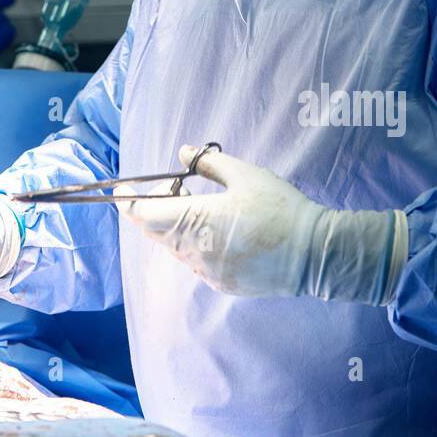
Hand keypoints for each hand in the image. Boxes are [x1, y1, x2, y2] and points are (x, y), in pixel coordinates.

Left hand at [116, 145, 407, 304]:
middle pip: (156, 232)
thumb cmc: (280, 208)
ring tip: (196, 203)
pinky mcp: (223, 284)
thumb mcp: (244, 175)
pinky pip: (194, 262)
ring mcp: (208, 273)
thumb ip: (208, 164)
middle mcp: (195, 253)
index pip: (144, 215)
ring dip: (174, 226)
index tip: (120, 187)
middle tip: (173, 185)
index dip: (127, 201)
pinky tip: (214, 228)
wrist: (316, 254)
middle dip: (154, 209)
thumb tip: (183, 152)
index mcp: (196, 222)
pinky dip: (193, 244)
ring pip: (175, 248)